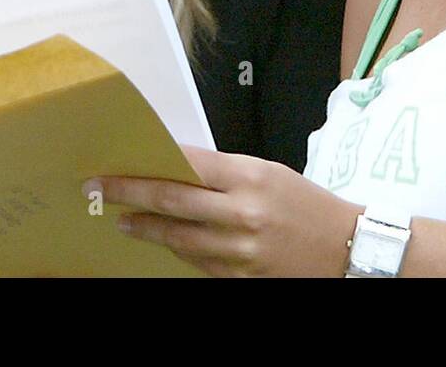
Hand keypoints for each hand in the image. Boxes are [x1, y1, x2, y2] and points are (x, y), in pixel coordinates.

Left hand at [84, 147, 362, 276]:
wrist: (346, 249)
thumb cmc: (305, 204)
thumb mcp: (267, 172)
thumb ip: (224, 172)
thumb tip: (175, 169)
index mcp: (250, 176)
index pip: (185, 167)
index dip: (144, 169)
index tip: (113, 168)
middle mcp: (243, 213)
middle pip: (172, 203)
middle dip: (129, 196)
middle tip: (99, 191)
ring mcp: (241, 251)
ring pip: (179, 239)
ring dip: (147, 229)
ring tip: (125, 221)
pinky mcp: (241, 279)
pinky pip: (198, 263)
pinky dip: (178, 250)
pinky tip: (164, 241)